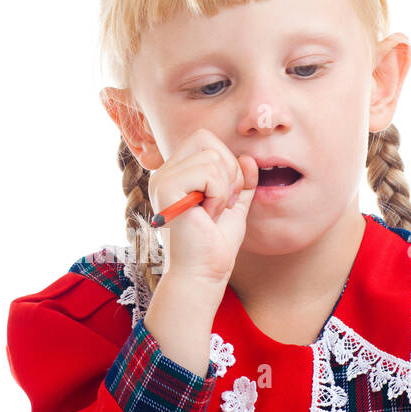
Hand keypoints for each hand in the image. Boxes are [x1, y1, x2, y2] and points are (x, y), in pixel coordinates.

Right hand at [147, 128, 258, 286]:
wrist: (203, 273)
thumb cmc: (215, 245)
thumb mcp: (235, 207)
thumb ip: (242, 182)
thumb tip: (248, 158)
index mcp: (177, 174)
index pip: (204, 139)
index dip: (226, 161)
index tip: (224, 197)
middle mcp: (164, 173)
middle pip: (205, 138)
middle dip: (227, 170)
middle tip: (220, 203)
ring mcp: (162, 179)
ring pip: (211, 157)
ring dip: (224, 189)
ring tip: (211, 213)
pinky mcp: (165, 189)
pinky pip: (207, 172)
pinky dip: (218, 196)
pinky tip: (207, 216)